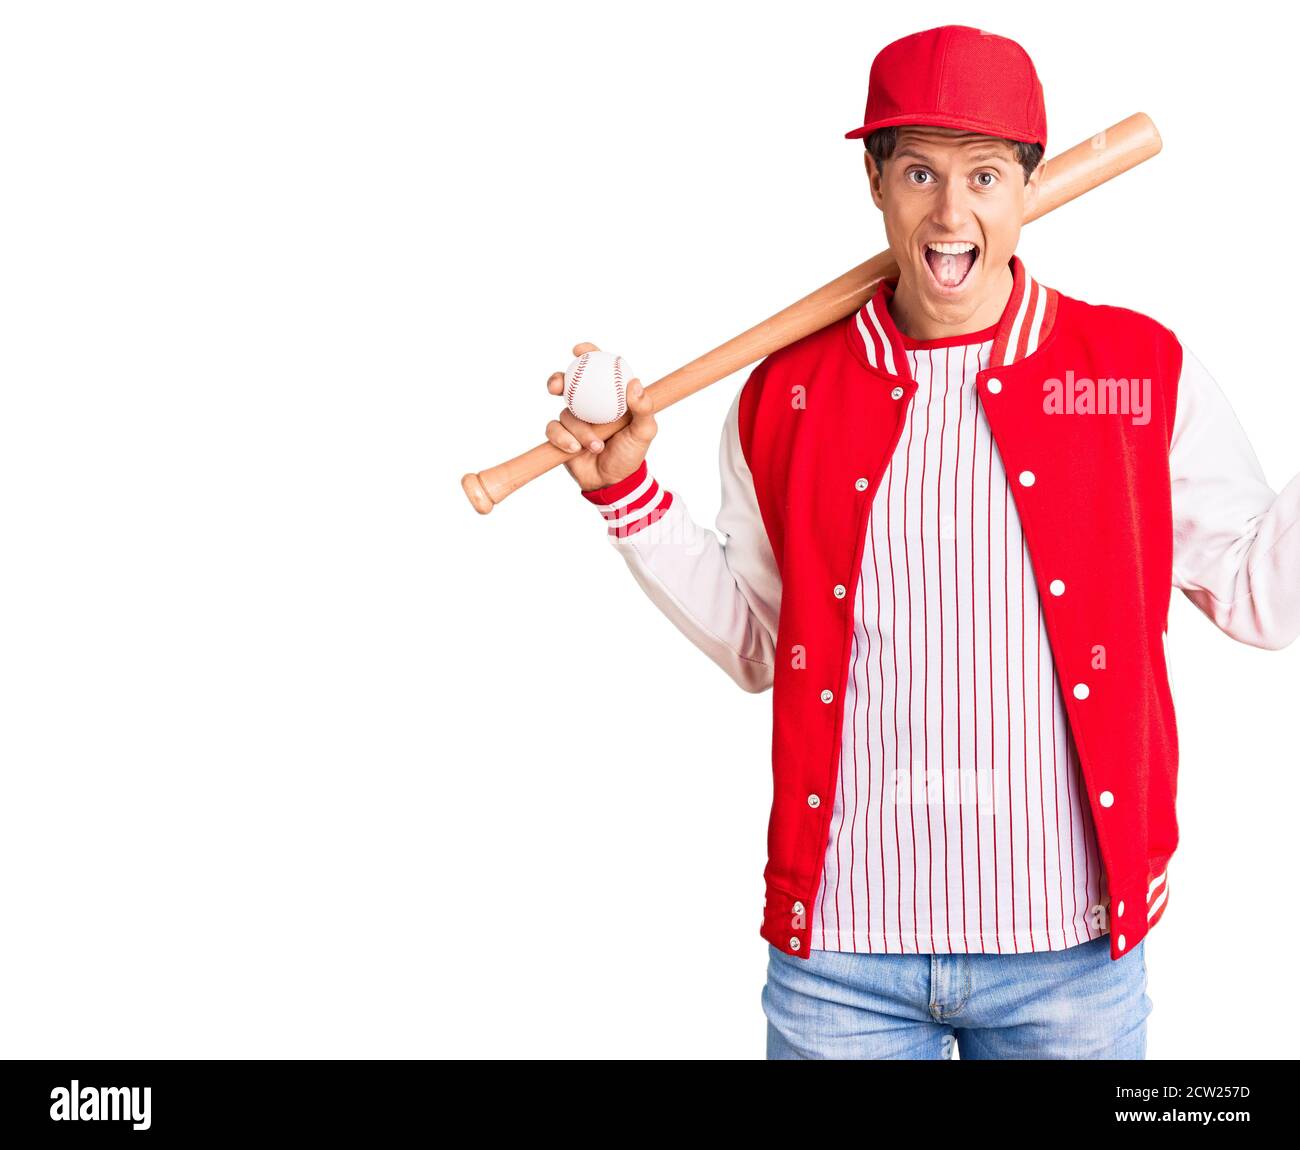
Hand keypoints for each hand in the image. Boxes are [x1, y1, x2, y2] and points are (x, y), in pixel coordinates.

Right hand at [546, 342, 657, 490]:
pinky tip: (574, 449)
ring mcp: (574, 420)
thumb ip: (644, 408)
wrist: (614, 482)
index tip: (579, 350)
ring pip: (565, 414)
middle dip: (557, 380)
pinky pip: (553, 431)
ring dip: (579, 430)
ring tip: (596, 445)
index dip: (587, 354)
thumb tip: (635, 383)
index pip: (597, 368)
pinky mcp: (561, 437)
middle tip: (558, 386)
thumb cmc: (631, 453)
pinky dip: (563, 438)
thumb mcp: (644, 431)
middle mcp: (589, 404)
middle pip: (566, 383)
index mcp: (608, 396)